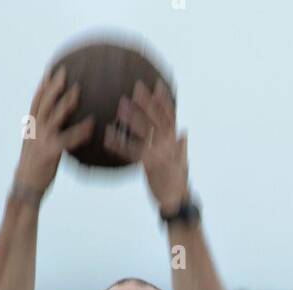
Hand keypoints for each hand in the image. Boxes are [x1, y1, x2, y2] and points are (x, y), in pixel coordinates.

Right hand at [16, 67, 93, 194]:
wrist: (26, 186)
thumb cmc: (34, 168)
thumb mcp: (36, 147)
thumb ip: (45, 134)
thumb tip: (58, 128)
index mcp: (32, 127)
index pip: (36, 101)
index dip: (43, 86)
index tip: (50, 71)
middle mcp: (36, 130)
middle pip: (44, 102)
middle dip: (53, 85)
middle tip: (64, 71)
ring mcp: (42, 139)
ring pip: (54, 115)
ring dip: (66, 102)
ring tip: (78, 90)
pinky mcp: (51, 152)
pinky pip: (68, 138)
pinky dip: (79, 131)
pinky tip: (91, 125)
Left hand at [106, 79, 188, 213]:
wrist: (177, 202)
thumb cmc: (178, 183)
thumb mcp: (183, 162)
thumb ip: (182, 147)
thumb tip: (184, 133)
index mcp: (175, 142)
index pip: (170, 117)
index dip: (165, 101)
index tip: (157, 85)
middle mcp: (168, 145)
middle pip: (157, 119)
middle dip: (147, 102)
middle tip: (135, 87)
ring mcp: (160, 154)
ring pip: (145, 132)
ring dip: (132, 119)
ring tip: (120, 107)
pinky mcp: (150, 166)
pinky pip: (131, 152)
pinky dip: (119, 144)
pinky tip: (108, 137)